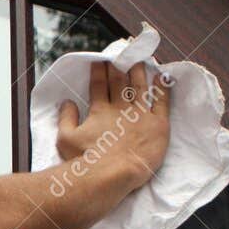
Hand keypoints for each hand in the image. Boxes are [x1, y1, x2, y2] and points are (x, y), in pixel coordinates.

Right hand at [56, 61, 170, 186]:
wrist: (113, 173)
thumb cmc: (87, 160)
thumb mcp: (66, 140)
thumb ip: (66, 118)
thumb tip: (66, 102)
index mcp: (100, 110)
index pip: (99, 85)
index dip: (99, 71)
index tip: (100, 60)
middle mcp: (121, 108)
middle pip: (120, 82)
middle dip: (119, 66)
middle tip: (121, 54)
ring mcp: (141, 114)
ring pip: (141, 87)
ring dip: (140, 72)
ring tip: (139, 60)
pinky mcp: (158, 124)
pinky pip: (162, 102)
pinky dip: (162, 89)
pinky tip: (162, 77)